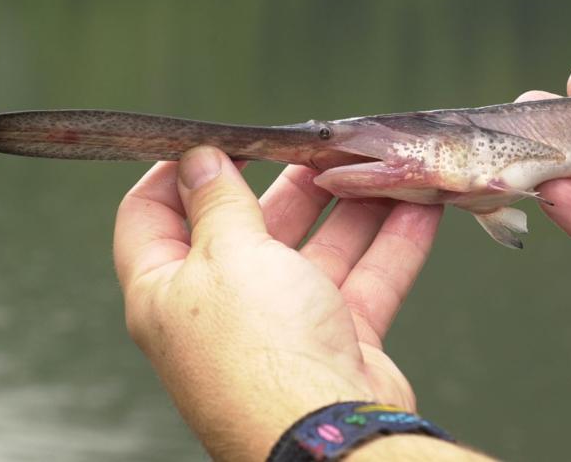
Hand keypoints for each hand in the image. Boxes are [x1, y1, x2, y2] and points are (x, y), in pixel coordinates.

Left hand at [113, 147, 441, 459]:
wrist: (329, 434)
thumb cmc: (259, 349)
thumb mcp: (227, 255)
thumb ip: (218, 203)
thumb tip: (198, 160)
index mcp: (167, 288)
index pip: (151, 214)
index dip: (177, 170)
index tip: (216, 138)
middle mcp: (222, 307)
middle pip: (248, 227)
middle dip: (286, 184)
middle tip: (317, 146)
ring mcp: (283, 324)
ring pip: (316, 250)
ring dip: (350, 208)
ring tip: (375, 165)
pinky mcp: (337, 340)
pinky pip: (364, 281)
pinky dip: (392, 245)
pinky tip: (419, 207)